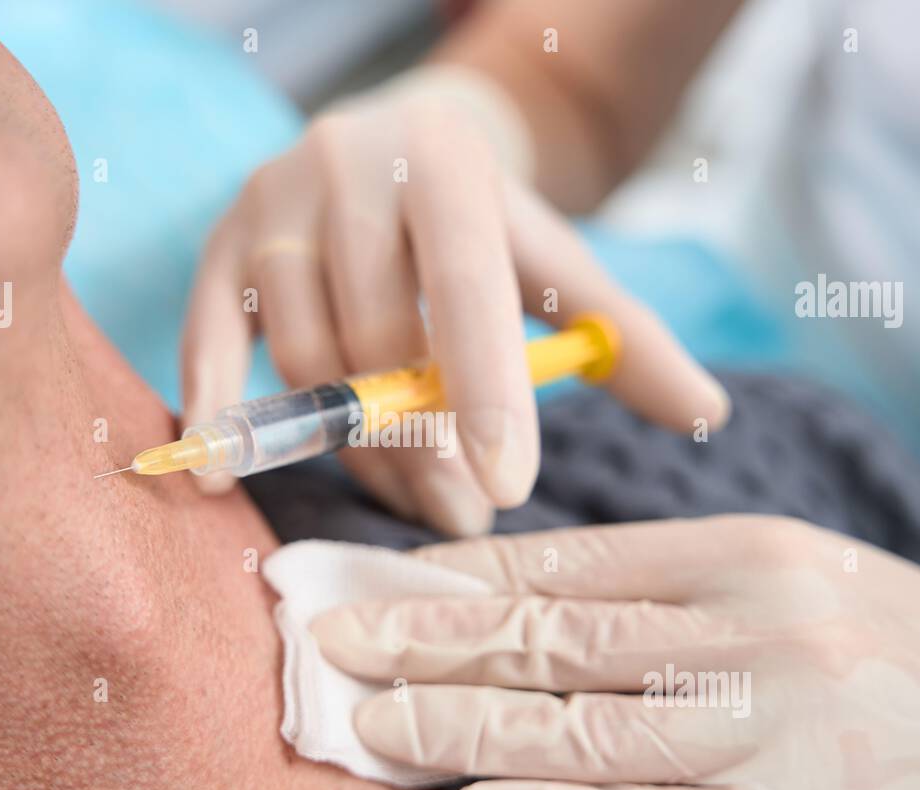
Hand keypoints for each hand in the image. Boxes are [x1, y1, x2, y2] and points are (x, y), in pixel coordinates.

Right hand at [180, 72, 728, 535]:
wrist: (394, 147)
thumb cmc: (486, 225)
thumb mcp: (557, 265)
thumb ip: (624, 338)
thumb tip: (711, 414)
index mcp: (447, 165)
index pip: (466, 292)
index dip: (485, 394)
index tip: (507, 490)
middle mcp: (351, 166)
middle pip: (379, 342)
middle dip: (424, 445)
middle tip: (464, 512)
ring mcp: (273, 201)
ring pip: (306, 358)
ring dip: (357, 448)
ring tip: (410, 490)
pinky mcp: (221, 241)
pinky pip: (209, 337)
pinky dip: (219, 408)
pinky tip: (225, 473)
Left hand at [308, 516, 919, 789]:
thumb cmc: (873, 632)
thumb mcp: (770, 570)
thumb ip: (645, 582)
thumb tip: (500, 597)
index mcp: (735, 553)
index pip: (562, 565)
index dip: (452, 579)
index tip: (368, 587)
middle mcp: (748, 628)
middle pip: (558, 638)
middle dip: (431, 643)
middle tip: (332, 645)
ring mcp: (771, 726)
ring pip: (588, 727)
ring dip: (466, 726)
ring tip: (374, 725)